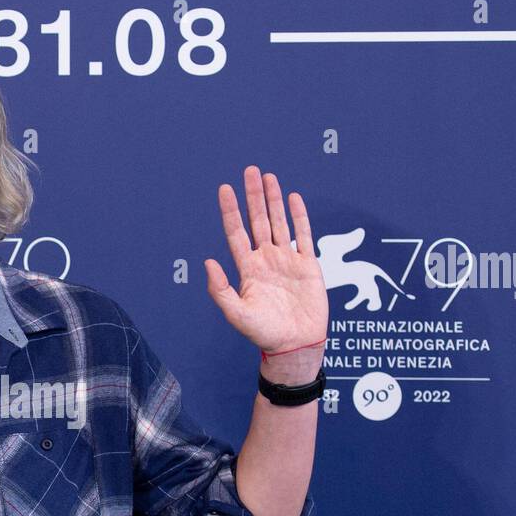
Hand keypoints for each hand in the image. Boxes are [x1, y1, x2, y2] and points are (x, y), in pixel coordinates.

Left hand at [204, 167, 327, 381]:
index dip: (231, 211)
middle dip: (253, 196)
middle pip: (258, 220)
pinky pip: (303, 235)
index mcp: (248, 269)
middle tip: (250, 171)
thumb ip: (220, 289)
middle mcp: (266, 259)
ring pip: (279, 222)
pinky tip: (292, 197)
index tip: (225, 189)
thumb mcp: (236, 313)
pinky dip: (298, 216)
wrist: (294, 345)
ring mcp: (287, 260)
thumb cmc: (263, 333)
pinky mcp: (308, 265)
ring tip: (268, 176)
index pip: (237, 233)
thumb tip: (208, 261)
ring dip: (274, 199)